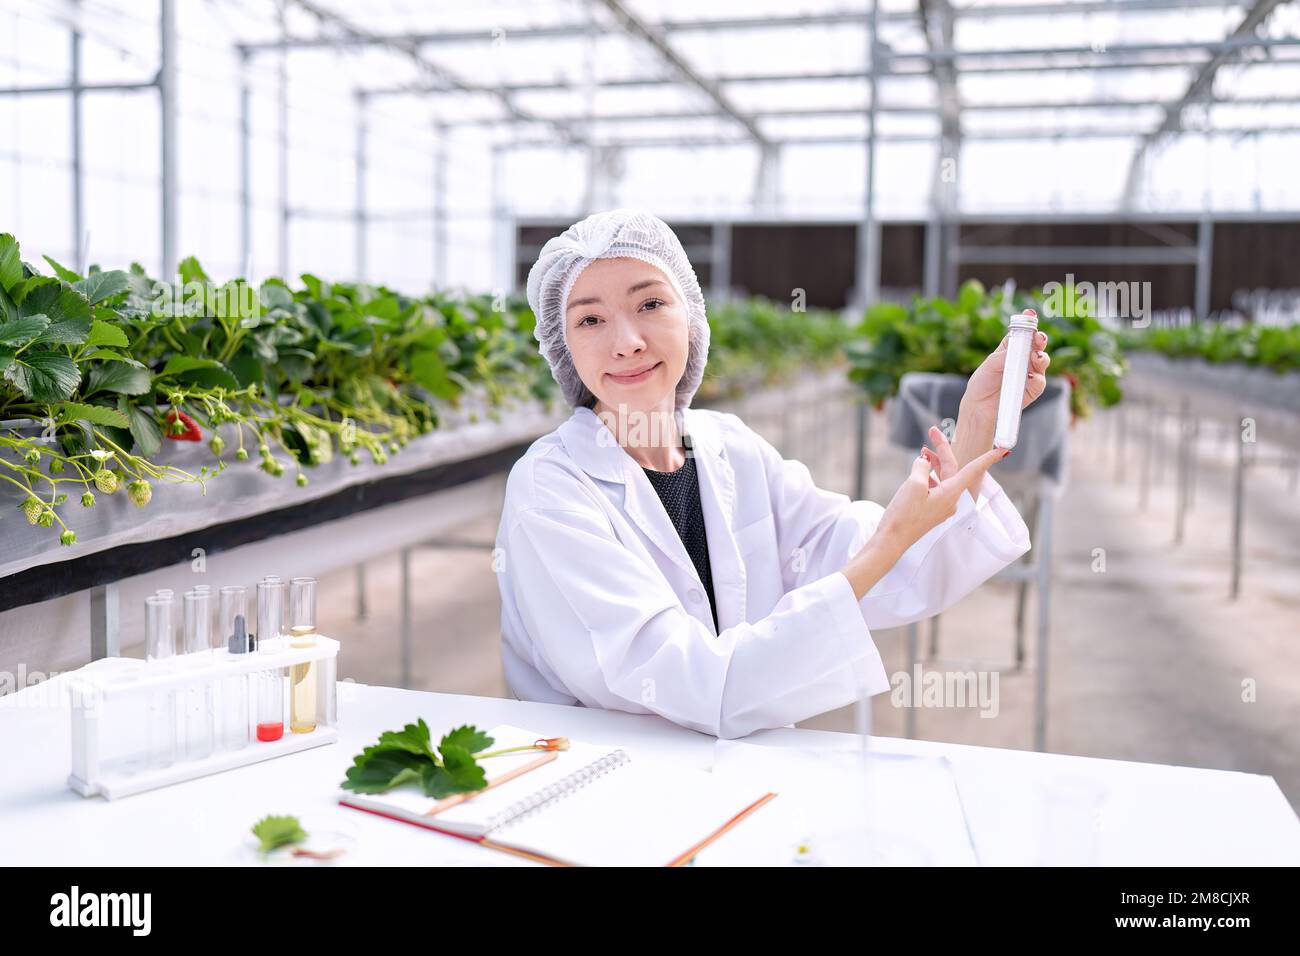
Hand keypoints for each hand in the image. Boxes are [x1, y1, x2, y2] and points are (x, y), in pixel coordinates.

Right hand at [877, 443, 1008, 557]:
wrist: (892, 540)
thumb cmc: (904, 515)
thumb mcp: (913, 484)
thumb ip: (921, 467)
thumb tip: (923, 462)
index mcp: (951, 492)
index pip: (974, 470)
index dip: (988, 458)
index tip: (1003, 450)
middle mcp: (950, 500)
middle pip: (952, 469)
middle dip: (943, 450)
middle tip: (933, 431)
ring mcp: (941, 506)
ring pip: (943, 478)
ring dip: (934, 463)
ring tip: (921, 451)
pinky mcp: (931, 510)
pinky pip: (935, 488)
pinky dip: (928, 476)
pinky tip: (918, 472)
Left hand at [960, 328, 1051, 423]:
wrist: (979, 407)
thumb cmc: (982, 383)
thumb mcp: (989, 365)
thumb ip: (1004, 356)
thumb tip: (1018, 350)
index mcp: (1011, 348)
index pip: (1022, 333)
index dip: (1028, 323)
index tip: (1030, 314)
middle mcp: (1023, 359)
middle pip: (1037, 345)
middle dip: (1040, 339)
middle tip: (1038, 338)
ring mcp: (1029, 373)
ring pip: (1043, 361)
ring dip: (1042, 357)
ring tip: (1036, 357)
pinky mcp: (1032, 389)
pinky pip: (1040, 382)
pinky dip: (1038, 378)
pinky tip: (1032, 377)